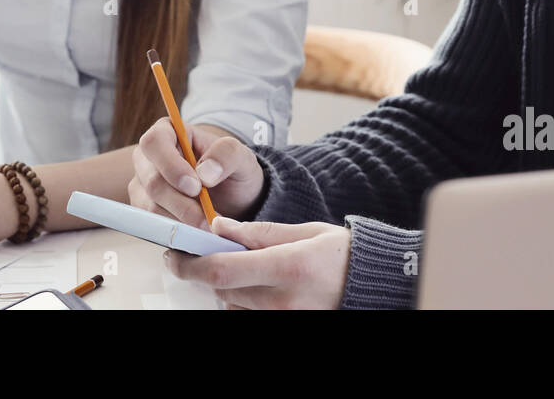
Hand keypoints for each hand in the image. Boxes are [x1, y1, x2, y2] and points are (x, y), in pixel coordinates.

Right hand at [129, 118, 263, 228]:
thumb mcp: (241, 157)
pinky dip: (177, 231)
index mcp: (167, 131)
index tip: (196, 187)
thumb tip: (205, 173)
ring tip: (209, 225)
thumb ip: (227, 155)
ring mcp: (143, 185)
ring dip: (182, 220)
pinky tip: (198, 231)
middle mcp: (148, 157)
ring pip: (151, 206)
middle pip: (152, 181)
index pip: (154, 143)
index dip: (171, 166)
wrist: (232, 197)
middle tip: (209, 218)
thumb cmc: (232, 169)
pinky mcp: (144, 209)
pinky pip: (153, 224)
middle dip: (181, 203)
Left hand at [165, 217, 350, 309]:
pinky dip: (242, 302)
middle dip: (203, 271)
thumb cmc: (342, 255)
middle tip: (196, 254)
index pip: (222, 270)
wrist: (378, 285)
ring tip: (239, 267)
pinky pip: (248, 317)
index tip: (176, 253)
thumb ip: (257, 232)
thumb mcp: (303, 232)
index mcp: (288, 267)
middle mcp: (283, 301)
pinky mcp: (286, 326)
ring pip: (232, 305)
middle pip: (221, 290)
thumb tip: (219, 226)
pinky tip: (254, 286)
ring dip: (224, 287)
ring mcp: (284, 319)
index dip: (191, 264)